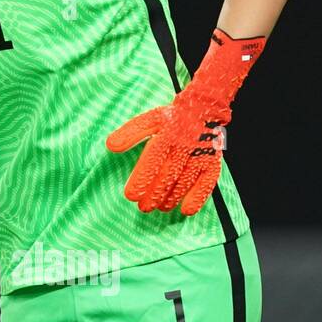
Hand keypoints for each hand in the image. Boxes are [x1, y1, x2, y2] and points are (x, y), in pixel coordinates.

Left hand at [105, 87, 225, 214]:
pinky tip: (186, 210)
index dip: (141, 179)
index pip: (152, 161)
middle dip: (154, 194)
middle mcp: (184, 147)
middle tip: (143, 207)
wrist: (204, 110)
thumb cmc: (171, 118)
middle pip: (167, 175)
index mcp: (166, 136)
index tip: (131, 195)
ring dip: (171, 198)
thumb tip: (110, 146)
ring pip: (184, 182)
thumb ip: (130, 133)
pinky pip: (207, 183)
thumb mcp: (149, 120)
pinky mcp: (212, 163)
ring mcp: (200, 156)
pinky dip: (197, 198)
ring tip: (160, 208)